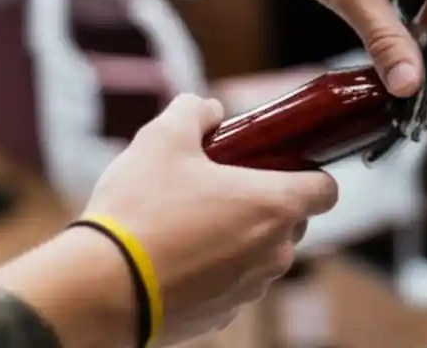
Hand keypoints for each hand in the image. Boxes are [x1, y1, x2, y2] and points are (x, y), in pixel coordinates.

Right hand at [82, 95, 337, 343]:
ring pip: (260, 256)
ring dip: (237, 239)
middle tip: (220, 188)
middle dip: (264, 204)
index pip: (326, 190)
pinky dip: (214, 272)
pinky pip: (231, 286)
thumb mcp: (162, 138)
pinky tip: (175, 259)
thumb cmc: (140, 211)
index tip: (278, 166)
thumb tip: (208, 108)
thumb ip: (194, 112)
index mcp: (275, 207)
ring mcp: (250, 291)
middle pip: (291, 222)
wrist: (100, 289)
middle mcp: (275, 253)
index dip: (308, 174)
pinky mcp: (222, 318)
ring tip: (188, 223)